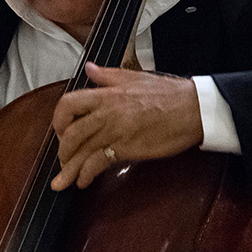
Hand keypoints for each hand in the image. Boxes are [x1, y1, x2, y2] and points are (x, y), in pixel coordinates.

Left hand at [49, 62, 203, 190]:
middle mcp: (106, 112)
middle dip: (62, 150)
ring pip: (81, 151)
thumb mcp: (135, 77)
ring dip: (69, 169)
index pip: (68, 104)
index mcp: (107, 94)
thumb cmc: (170, 94)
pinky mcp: (126, 148)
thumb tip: (90, 69)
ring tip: (63, 181)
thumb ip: (107, 75)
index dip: (58, 119)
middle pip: (70, 133)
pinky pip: (97, 163)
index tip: (59, 130)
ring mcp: (115, 131)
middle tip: (63, 159)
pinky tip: (84, 181)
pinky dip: (86, 174)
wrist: (193, 109)